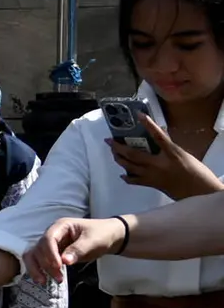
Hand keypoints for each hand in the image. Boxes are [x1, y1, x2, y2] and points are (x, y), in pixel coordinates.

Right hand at [26, 216, 128, 283]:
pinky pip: (39, 261)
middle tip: (58, 278)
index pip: (48, 238)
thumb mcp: (93, 241)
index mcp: (61, 226)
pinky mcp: (52, 253)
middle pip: (38, 248)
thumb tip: (65, 261)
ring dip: (36, 268)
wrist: (109, 237)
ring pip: (34, 255)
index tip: (58, 266)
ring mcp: (51, 244)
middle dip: (45, 264)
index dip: (50, 253)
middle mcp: (52, 234)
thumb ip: (78, 249)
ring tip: (43, 281)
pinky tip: (43, 279)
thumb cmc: (102, 235)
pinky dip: (39, 269)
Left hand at [108, 113, 222, 201]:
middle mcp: (159, 164)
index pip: (158, 136)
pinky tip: (123, 174)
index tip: (139, 115)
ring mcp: (153, 175)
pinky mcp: (152, 184)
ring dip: (119, 159)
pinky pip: (135, 180)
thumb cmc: (196, 172)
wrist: (199, 192)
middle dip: (118, 147)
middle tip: (109, 141)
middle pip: (134, 154)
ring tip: (114, 153)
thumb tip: (159, 134)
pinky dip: (127, 176)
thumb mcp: (184, 155)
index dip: (148, 125)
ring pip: (130, 167)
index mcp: (172, 153)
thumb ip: (170, 146)